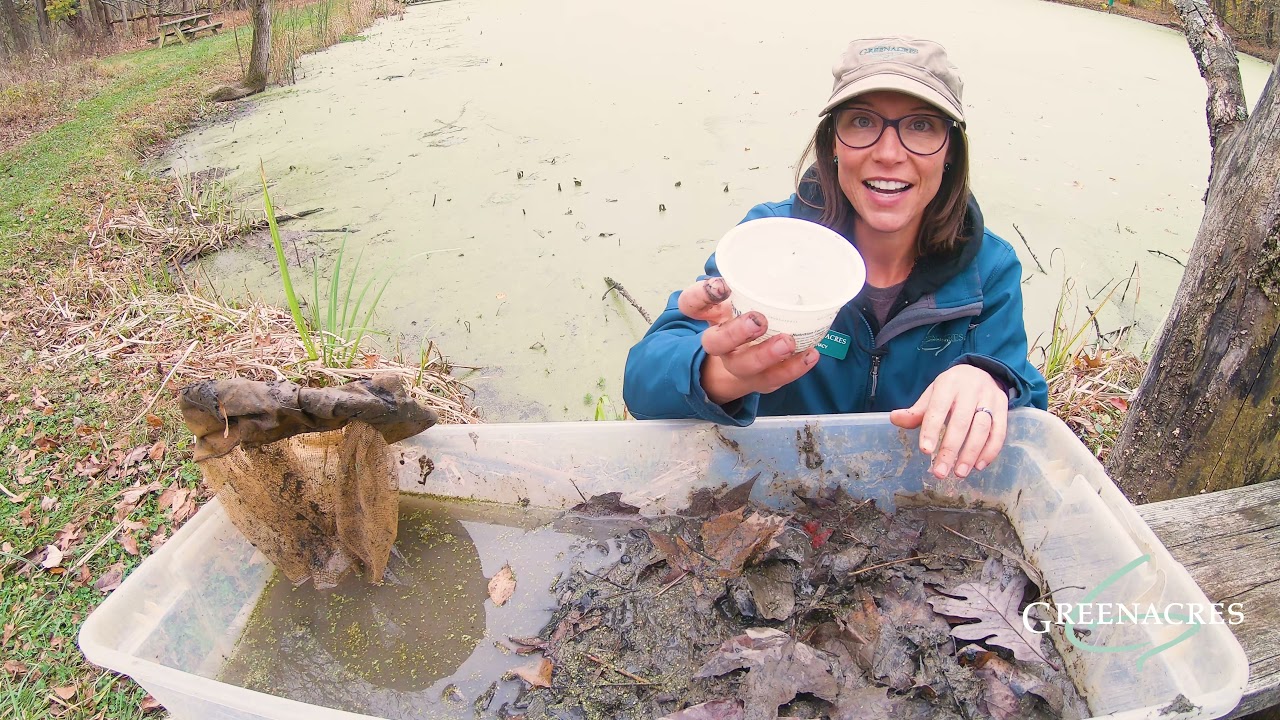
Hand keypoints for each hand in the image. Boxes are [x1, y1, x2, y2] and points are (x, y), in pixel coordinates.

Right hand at [678, 277, 819, 404]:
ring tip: (787, 342)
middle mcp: (719, 344)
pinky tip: (810, 354)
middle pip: (715, 342)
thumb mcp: (746, 297)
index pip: (691, 304)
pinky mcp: (760, 380)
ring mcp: (739, 365)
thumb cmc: (747, 318)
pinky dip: (793, 368)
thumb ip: (755, 280)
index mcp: (712, 316)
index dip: (702, 295)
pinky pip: (774, 378)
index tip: (724, 285)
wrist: (742, 364)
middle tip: (758, 320)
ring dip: (766, 354)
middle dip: (735, 333)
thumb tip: (785, 260)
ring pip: (745, 365)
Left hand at [889, 365, 1007, 478]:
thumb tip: (895, 419)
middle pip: (961, 422)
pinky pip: (999, 432)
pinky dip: (990, 451)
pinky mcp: (1004, 408)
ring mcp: (990, 398)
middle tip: (940, 472)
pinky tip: (978, 466)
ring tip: (959, 473)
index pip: (938, 408)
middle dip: (950, 450)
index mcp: (948, 384)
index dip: (931, 430)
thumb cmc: (952, 389)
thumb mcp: (933, 394)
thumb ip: (916, 411)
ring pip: (982, 429)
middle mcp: (971, 390)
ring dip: (971, 454)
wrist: (982, 372)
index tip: (925, 450)